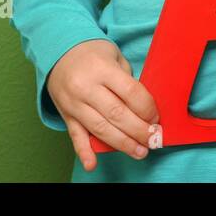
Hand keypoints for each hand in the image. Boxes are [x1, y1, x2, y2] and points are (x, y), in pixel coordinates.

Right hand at [47, 38, 158, 171]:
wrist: (58, 50)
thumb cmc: (93, 53)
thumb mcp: (114, 56)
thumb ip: (127, 79)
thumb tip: (143, 107)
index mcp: (102, 69)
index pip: (130, 92)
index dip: (147, 109)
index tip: (156, 119)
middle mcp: (86, 87)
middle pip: (117, 114)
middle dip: (139, 130)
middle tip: (154, 140)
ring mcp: (74, 103)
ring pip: (100, 128)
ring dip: (122, 144)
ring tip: (139, 152)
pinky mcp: (66, 115)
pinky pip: (75, 136)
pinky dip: (83, 152)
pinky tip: (92, 164)